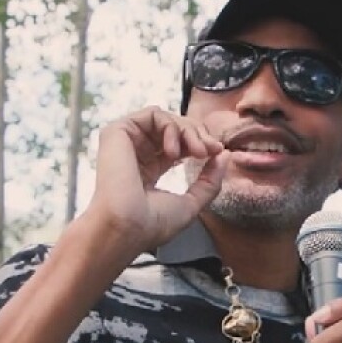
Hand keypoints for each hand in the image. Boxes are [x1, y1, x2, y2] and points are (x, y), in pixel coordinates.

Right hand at [86, 106, 227, 252]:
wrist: (126, 228)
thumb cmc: (151, 225)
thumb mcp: (191, 203)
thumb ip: (209, 181)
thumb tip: (223, 154)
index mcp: (148, 170)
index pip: (178, 145)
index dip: (200, 143)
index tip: (217, 152)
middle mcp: (136, 153)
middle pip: (174, 129)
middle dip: (198, 134)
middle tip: (211, 149)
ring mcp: (126, 142)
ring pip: (166, 119)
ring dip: (188, 130)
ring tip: (197, 151)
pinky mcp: (117, 132)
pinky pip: (152, 114)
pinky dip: (171, 126)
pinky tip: (174, 150)